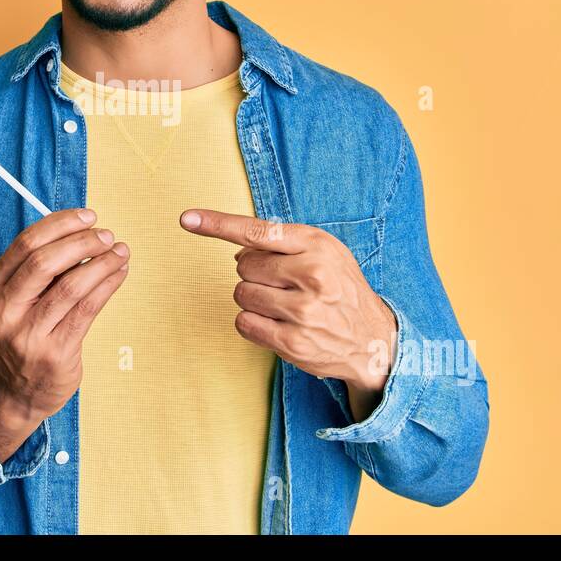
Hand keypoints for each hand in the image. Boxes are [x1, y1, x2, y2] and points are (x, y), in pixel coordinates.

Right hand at [0, 208, 129, 428]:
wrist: (17, 392)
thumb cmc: (25, 334)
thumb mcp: (17, 300)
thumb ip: (41, 268)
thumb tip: (81, 229)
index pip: (25, 244)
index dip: (60, 224)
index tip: (88, 216)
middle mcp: (5, 310)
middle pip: (44, 262)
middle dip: (81, 242)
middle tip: (107, 235)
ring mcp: (28, 334)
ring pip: (70, 286)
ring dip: (102, 263)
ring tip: (121, 252)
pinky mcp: (55, 352)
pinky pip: (87, 310)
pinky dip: (107, 285)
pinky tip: (119, 274)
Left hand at [178, 208, 396, 400]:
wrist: (373, 339)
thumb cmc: (341, 288)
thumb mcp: (325, 251)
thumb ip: (283, 243)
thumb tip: (238, 249)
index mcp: (317, 244)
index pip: (257, 231)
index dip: (218, 224)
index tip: (187, 218)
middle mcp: (312, 275)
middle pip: (243, 266)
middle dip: (254, 273)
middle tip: (282, 283)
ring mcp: (302, 311)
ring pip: (241, 294)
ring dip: (253, 299)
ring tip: (284, 305)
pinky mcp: (292, 342)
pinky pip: (243, 323)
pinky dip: (252, 322)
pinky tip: (277, 323)